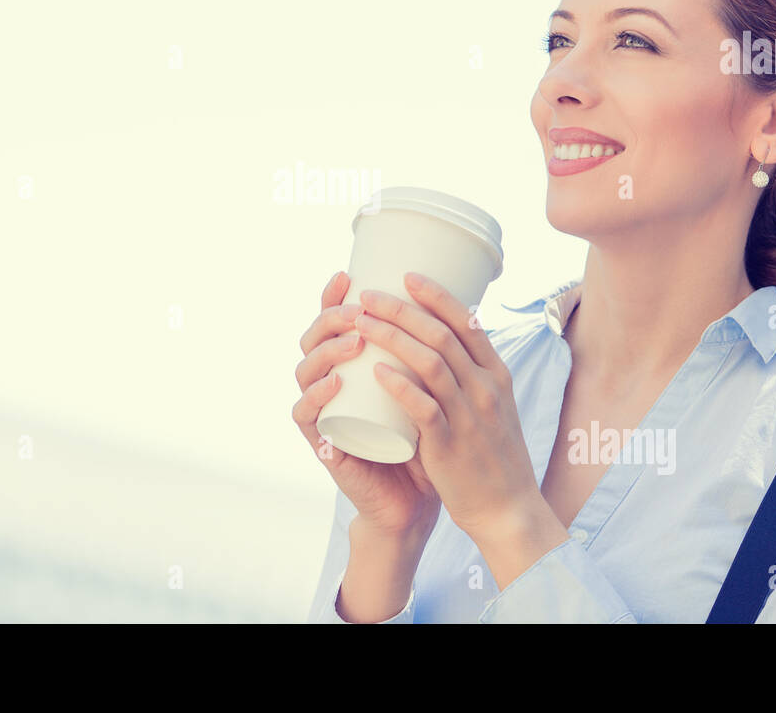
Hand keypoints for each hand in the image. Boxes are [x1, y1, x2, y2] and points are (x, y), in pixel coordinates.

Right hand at [291, 271, 442, 540]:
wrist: (419, 501)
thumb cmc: (428, 441)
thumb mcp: (435, 391)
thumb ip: (441, 357)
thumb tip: (470, 311)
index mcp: (353, 366)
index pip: (334, 324)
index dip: (332, 297)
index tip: (349, 276)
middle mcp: (332, 383)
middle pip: (313, 338)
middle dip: (330, 317)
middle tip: (359, 311)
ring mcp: (324, 412)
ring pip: (305, 369)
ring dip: (326, 350)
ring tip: (355, 341)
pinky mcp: (324, 443)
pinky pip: (305, 414)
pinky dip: (315, 396)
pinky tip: (334, 382)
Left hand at [354, 271, 539, 541]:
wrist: (507, 510)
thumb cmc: (491, 456)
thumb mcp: (492, 407)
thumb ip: (468, 377)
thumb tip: (436, 343)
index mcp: (497, 376)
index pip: (467, 323)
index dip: (436, 296)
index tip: (407, 276)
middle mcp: (486, 389)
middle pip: (442, 335)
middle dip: (402, 309)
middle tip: (369, 296)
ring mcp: (469, 416)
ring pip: (430, 363)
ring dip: (393, 337)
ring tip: (361, 323)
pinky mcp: (450, 445)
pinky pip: (424, 408)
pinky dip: (400, 386)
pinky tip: (376, 371)